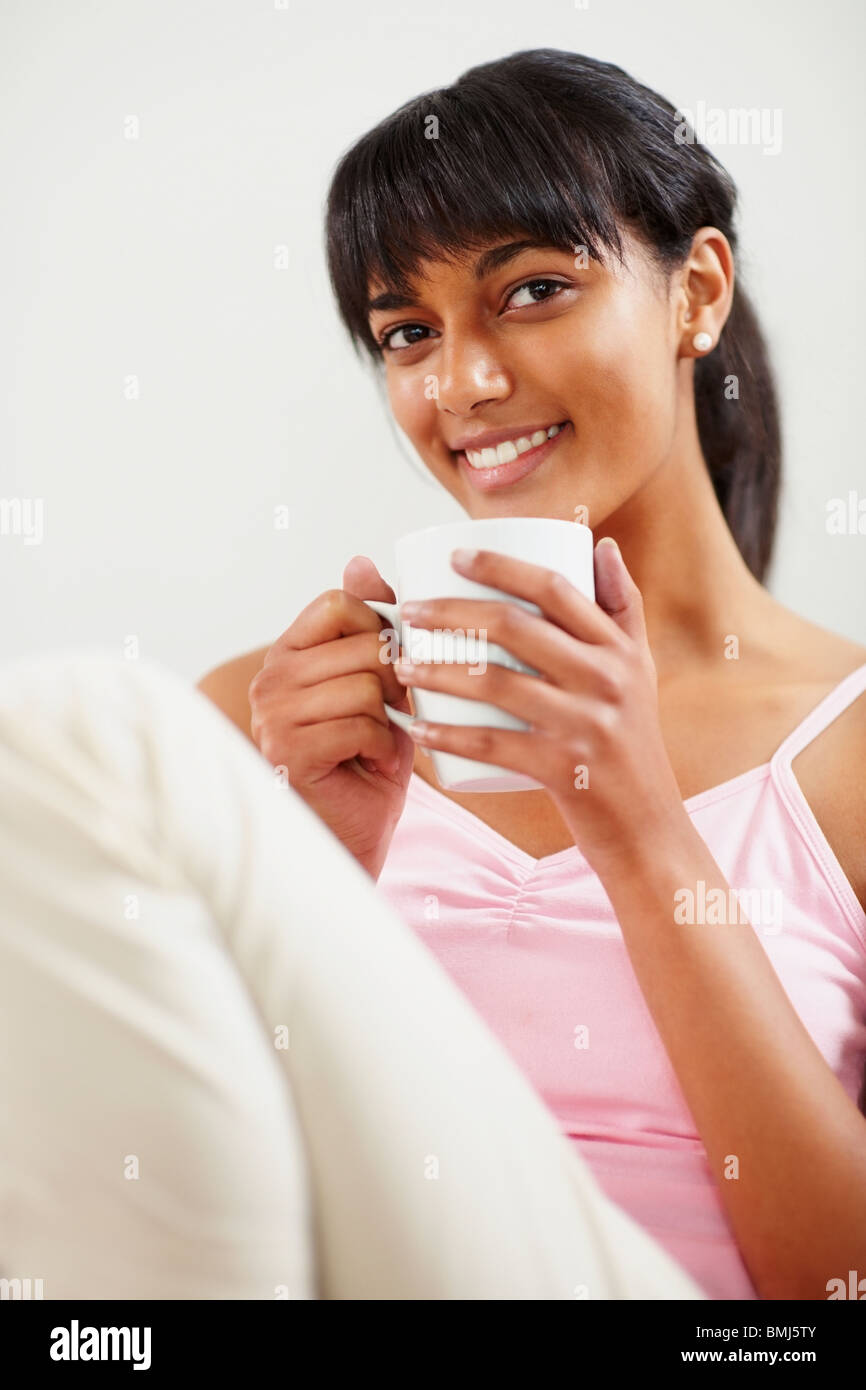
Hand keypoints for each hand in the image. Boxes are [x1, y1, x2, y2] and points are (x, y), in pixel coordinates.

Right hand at [249, 555, 414, 878]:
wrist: (353, 840)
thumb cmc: (366, 763)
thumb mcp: (377, 685)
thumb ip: (370, 627)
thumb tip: (362, 560)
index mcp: (287, 654)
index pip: (339, 602)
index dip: (382, 628)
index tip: (392, 667)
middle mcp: (269, 679)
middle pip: (363, 645)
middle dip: (396, 684)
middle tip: (392, 719)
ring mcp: (273, 715)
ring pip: (367, 686)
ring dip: (390, 723)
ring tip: (376, 747)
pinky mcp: (288, 750)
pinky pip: (362, 725)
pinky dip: (382, 751)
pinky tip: (369, 768)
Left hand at [393, 538, 686, 871]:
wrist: (647, 825)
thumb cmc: (631, 740)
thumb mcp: (639, 669)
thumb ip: (623, 606)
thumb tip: (601, 544)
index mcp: (618, 648)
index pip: (555, 588)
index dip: (501, 565)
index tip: (454, 555)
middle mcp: (606, 679)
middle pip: (516, 627)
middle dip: (452, 611)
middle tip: (409, 611)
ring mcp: (586, 724)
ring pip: (497, 683)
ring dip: (439, 670)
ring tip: (400, 664)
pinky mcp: (564, 768)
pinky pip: (494, 745)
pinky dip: (449, 734)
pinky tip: (416, 727)